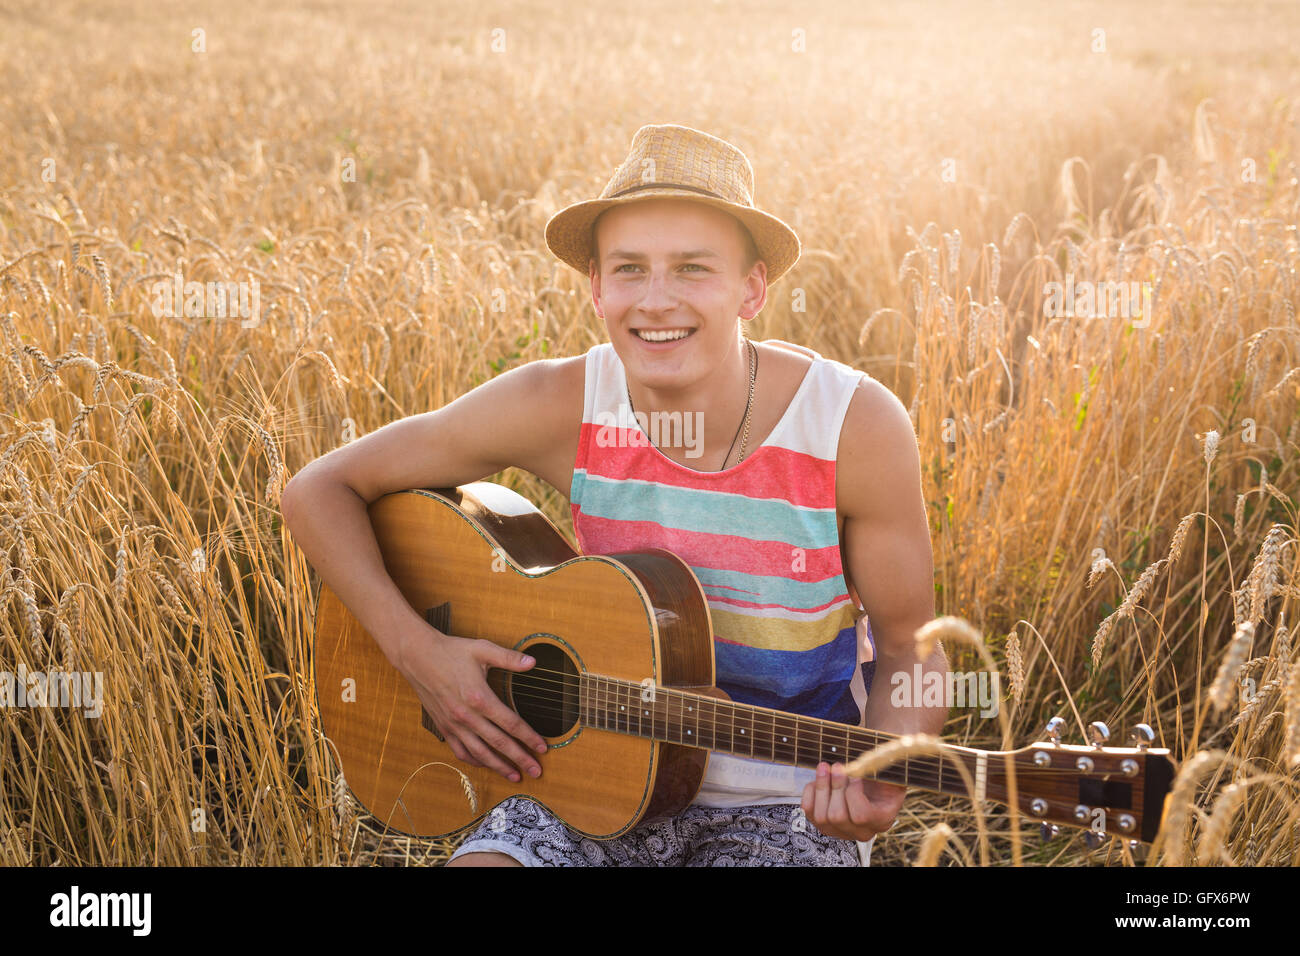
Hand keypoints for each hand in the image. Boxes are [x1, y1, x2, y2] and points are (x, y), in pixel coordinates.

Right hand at [393, 624, 546, 782]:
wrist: (417, 656)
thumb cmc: (451, 651)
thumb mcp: (482, 649)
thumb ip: (509, 658)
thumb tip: (533, 662)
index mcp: (480, 698)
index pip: (511, 724)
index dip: (529, 737)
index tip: (543, 748)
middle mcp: (467, 716)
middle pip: (499, 744)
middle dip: (520, 759)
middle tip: (537, 771)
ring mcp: (454, 724)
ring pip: (480, 753)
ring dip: (499, 767)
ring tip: (515, 776)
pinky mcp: (444, 727)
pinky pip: (461, 751)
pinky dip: (475, 761)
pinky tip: (486, 764)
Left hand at [801, 762, 904, 841]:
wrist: (872, 785)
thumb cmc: (882, 776)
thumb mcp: (889, 772)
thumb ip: (883, 767)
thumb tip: (873, 758)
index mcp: (882, 820)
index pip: (861, 815)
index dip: (854, 791)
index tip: (856, 773)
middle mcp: (862, 832)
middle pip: (838, 816)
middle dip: (835, 786)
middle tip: (838, 765)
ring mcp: (841, 831)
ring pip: (821, 816)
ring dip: (821, 787)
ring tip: (825, 767)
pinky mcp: (824, 824)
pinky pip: (809, 811)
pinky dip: (811, 792)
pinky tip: (819, 779)